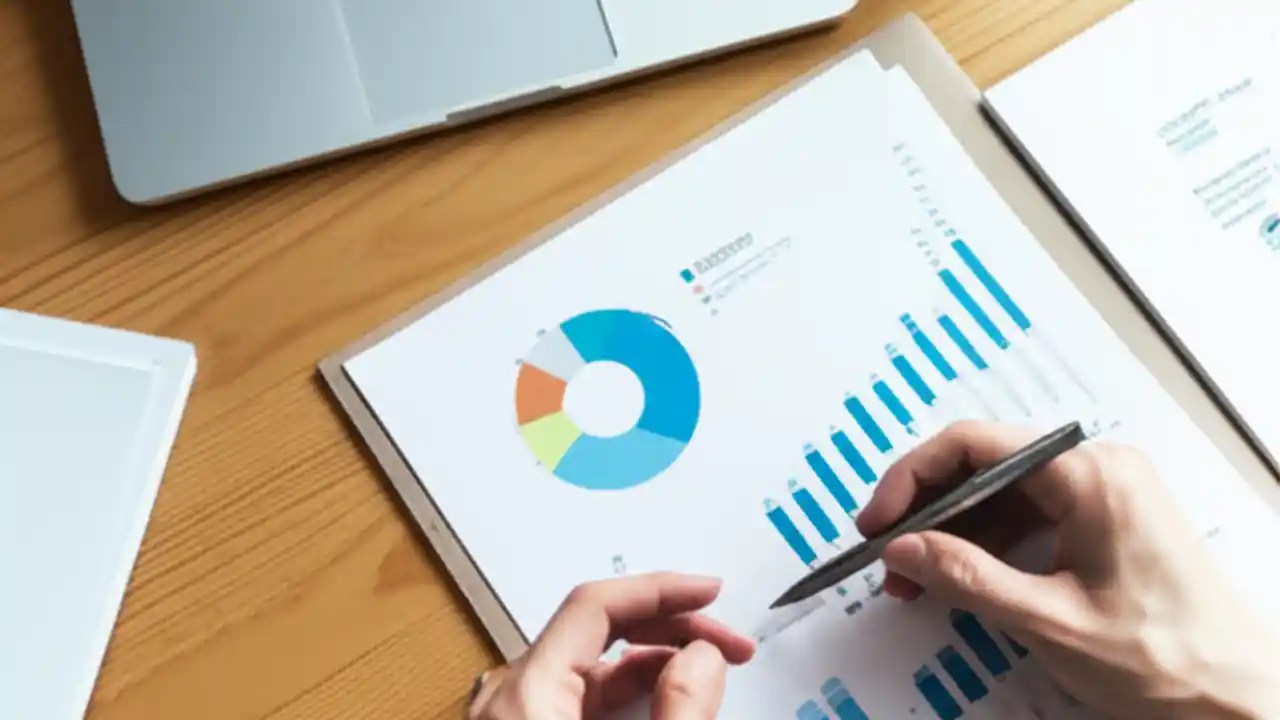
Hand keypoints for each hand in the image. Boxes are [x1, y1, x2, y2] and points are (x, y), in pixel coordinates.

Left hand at [468, 573, 754, 719]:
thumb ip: (679, 710)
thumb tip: (702, 656)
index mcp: (524, 696)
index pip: (594, 605)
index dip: (661, 589)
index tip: (708, 592)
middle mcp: (504, 701)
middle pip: (591, 632)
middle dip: (666, 629)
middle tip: (727, 645)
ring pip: (584, 670)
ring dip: (649, 662)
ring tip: (705, 673)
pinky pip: (571, 699)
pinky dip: (621, 694)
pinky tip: (661, 702)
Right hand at [856, 421, 1279, 719]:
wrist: (1239, 697)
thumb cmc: (1167, 659)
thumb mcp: (1050, 621)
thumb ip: (968, 578)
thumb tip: (902, 549)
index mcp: (1089, 475)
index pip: (975, 445)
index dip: (912, 478)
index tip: (879, 520)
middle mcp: (1097, 469)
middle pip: (983, 465)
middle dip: (926, 510)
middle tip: (885, 553)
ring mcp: (1102, 492)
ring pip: (1000, 493)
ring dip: (950, 532)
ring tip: (910, 578)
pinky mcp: (1103, 519)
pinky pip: (1026, 515)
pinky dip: (984, 544)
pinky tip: (953, 576)